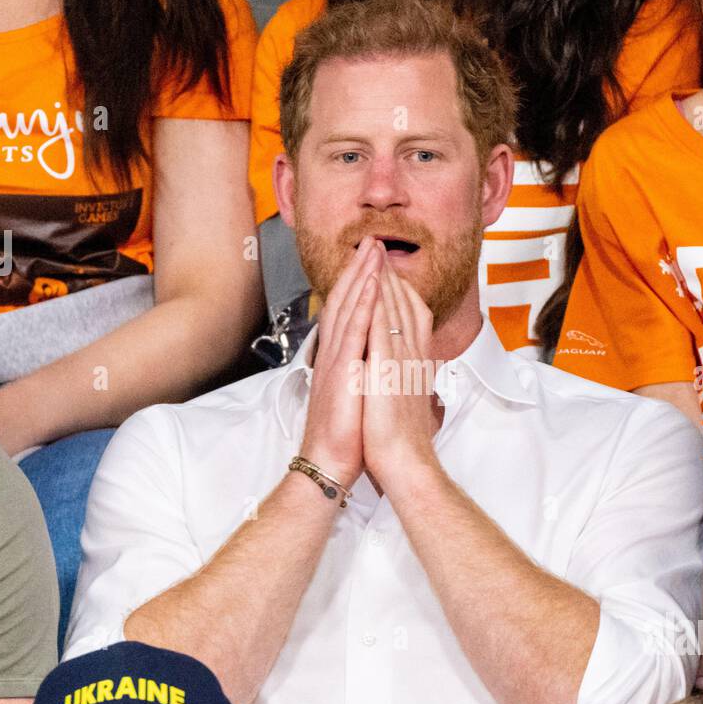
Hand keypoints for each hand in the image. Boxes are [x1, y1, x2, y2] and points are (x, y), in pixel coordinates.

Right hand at [297, 236, 381, 485]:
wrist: (330, 463)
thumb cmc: (345, 436)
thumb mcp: (355, 394)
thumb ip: (359, 371)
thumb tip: (371, 358)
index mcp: (339, 358)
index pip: (348, 311)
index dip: (358, 283)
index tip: (371, 260)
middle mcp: (334, 354)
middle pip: (344, 301)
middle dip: (358, 268)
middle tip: (371, 240)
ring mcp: (335, 361)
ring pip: (347, 309)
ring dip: (359, 276)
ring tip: (371, 249)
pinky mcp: (341, 373)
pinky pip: (353, 332)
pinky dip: (362, 305)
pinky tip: (370, 285)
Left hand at [362, 263, 439, 489]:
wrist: (405, 464)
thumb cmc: (402, 442)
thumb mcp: (408, 403)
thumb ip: (408, 381)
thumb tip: (406, 374)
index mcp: (416, 364)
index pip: (412, 316)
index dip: (400, 290)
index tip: (387, 270)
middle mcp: (412, 356)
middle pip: (403, 304)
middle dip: (388, 273)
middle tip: (377, 246)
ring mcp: (401, 361)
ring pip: (393, 309)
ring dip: (382, 277)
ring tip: (371, 252)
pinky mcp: (386, 369)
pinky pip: (381, 327)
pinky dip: (375, 302)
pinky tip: (367, 283)